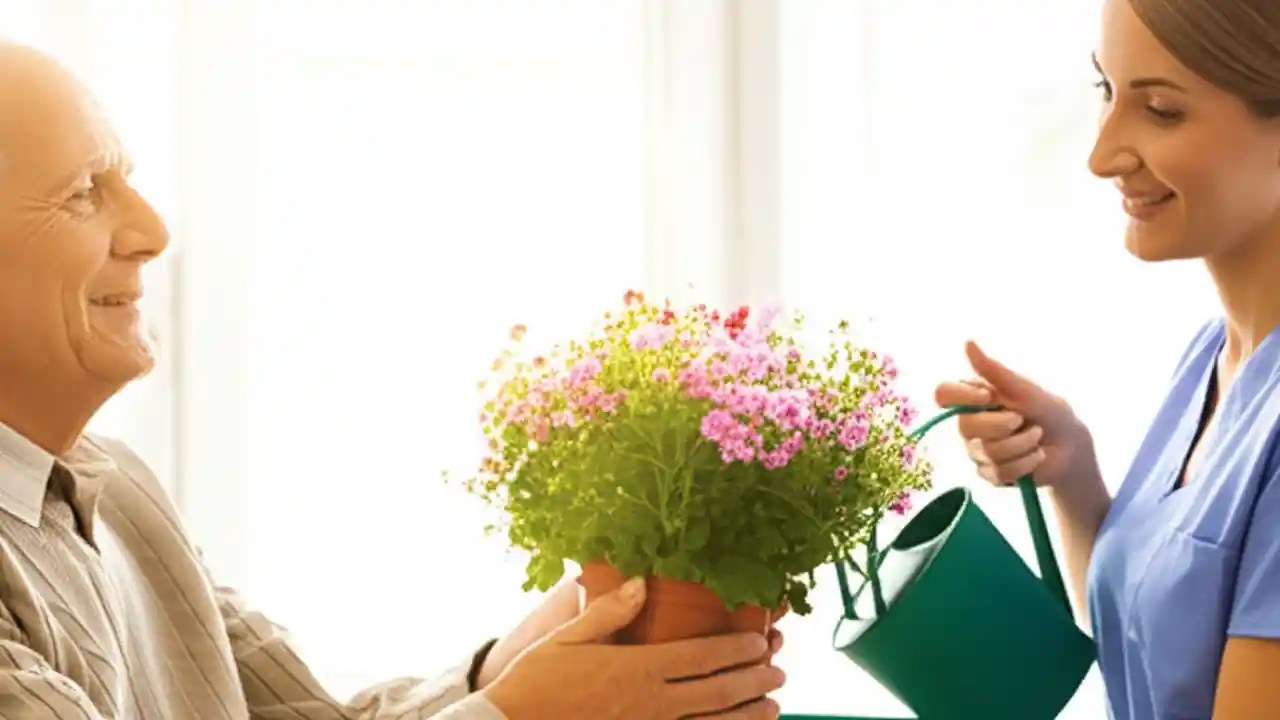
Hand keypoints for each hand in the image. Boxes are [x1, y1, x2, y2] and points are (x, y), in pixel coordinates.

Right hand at [482, 577, 785, 718]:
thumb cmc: (536, 680)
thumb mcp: (568, 638)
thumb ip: (609, 612)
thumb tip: (640, 582)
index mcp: (637, 668)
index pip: (702, 657)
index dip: (737, 650)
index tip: (762, 643)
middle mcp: (651, 703)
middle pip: (717, 694)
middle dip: (754, 683)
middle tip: (780, 673)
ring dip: (746, 718)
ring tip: (773, 709)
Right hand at [934, 341, 1094, 489]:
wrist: (1071, 446)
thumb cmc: (1048, 412)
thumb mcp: (1025, 389)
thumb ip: (994, 371)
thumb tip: (968, 343)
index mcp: (973, 399)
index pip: (944, 394)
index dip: (963, 396)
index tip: (989, 396)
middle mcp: (969, 424)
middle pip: (965, 426)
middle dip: (1001, 424)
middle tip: (1023, 420)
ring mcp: (977, 451)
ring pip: (987, 451)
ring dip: (1022, 444)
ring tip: (1037, 438)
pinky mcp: (989, 474)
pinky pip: (999, 472)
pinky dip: (1025, 464)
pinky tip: (1036, 457)